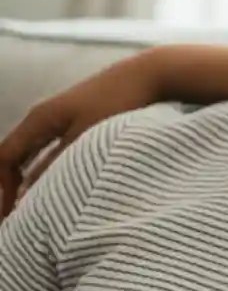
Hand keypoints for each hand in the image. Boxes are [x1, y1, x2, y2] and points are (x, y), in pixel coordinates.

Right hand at [0, 52, 161, 217]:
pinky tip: (57, 185)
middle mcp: (43, 117)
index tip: (10, 213)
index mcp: (39, 119)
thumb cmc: (118, 103)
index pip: (5, 157)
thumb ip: (58, 163)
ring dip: (30, 178)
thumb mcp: (88, 138)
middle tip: (14, 215)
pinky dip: (48, 168)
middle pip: (15, 156)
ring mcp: (61, 118)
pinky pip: (52, 149)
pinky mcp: (80, 121)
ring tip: (33, 207)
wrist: (150, 75)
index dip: (2, 187)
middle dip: (10, 185)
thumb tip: (30, 191)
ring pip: (34, 153)